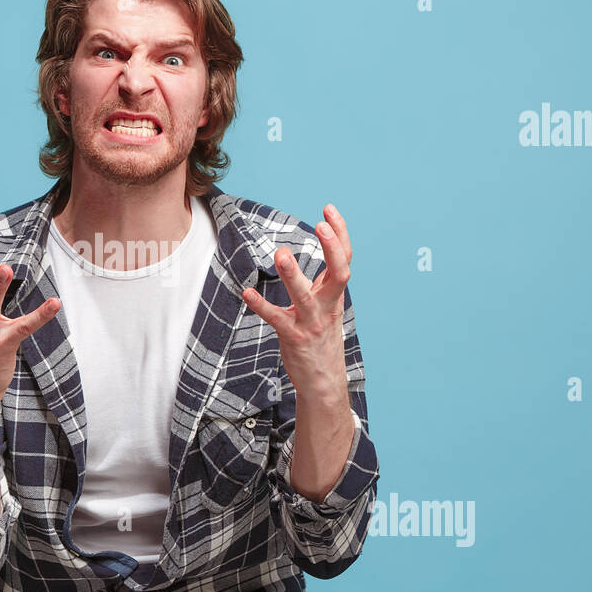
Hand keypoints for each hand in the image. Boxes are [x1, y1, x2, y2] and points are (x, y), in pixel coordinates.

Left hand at [240, 203, 351, 396]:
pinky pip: (278, 319)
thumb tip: (305, 258)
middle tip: (321, 224)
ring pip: (306, 296)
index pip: (344, 259)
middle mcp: (327, 306)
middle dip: (332, 248)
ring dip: (293, 274)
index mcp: (334, 295)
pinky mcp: (294, 338)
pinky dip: (262, 306)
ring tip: (281, 254)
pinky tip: (247, 293)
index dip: (340, 234)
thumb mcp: (325, 307)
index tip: (329, 209)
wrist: (323, 382)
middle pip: (339, 273)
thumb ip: (319, 283)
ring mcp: (312, 323)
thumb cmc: (319, 338)